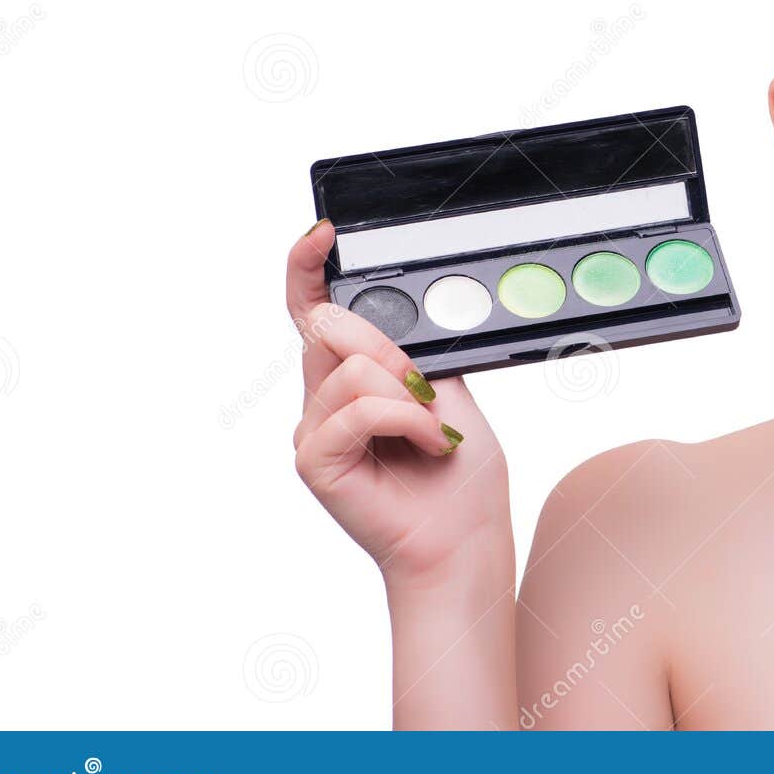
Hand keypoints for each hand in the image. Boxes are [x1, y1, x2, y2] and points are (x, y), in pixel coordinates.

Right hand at [286, 220, 510, 590]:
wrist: (464, 540)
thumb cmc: (460, 476)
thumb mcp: (446, 391)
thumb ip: (411, 351)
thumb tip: (389, 314)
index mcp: (354, 376)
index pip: (315, 312)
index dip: (309, 268)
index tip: (324, 234)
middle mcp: (324, 399)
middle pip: (329, 328)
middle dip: (388, 348)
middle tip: (427, 389)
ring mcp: (314, 429)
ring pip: (351, 368)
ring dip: (410, 397)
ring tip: (434, 433)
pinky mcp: (314, 459)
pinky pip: (358, 408)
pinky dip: (406, 421)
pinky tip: (429, 446)